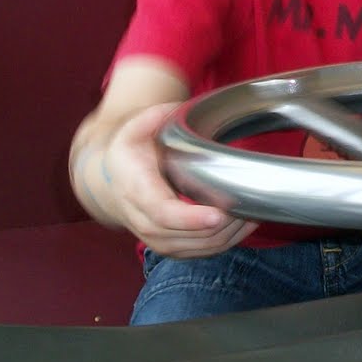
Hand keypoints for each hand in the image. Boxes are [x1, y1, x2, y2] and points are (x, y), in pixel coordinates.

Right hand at [78, 101, 256, 256]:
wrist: (110, 181)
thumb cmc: (130, 151)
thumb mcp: (135, 126)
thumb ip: (155, 115)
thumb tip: (181, 109)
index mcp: (135, 187)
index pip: (160, 212)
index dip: (189, 219)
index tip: (217, 216)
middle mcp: (141, 218)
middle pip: (180, 236)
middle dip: (217, 228)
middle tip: (247, 208)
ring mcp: (153, 236)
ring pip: (191, 249)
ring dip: (224, 238)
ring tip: (251, 214)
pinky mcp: (167, 245)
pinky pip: (196, 253)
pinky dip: (223, 244)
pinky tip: (244, 225)